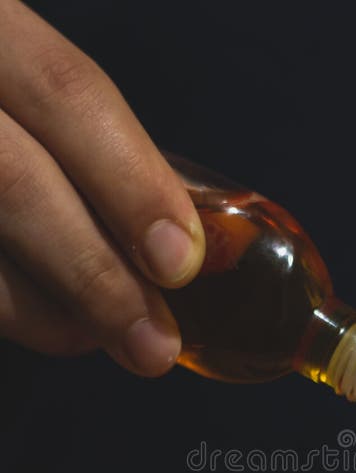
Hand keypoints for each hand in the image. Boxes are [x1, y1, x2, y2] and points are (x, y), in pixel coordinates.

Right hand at [0, 0, 203, 371]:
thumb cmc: (10, 115)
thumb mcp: (36, 92)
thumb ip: (94, 144)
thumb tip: (183, 235)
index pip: (67, 91)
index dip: (132, 181)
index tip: (181, 259)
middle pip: (18, 180)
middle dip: (98, 273)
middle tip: (155, 342)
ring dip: (58, 311)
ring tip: (113, 338)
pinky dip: (21, 316)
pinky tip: (62, 328)